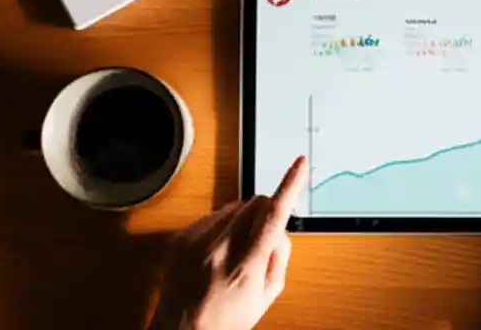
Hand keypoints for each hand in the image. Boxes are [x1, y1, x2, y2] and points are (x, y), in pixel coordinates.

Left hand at [149, 157, 308, 329]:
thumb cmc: (223, 322)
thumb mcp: (265, 299)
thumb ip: (279, 260)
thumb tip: (280, 229)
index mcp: (244, 268)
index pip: (273, 217)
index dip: (289, 186)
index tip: (299, 165)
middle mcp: (218, 251)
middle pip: (255, 204)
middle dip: (267, 212)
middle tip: (263, 240)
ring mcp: (195, 243)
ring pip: (234, 206)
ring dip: (242, 221)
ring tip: (236, 252)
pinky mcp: (181, 238)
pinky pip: (211, 216)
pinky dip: (221, 228)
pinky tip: (216, 252)